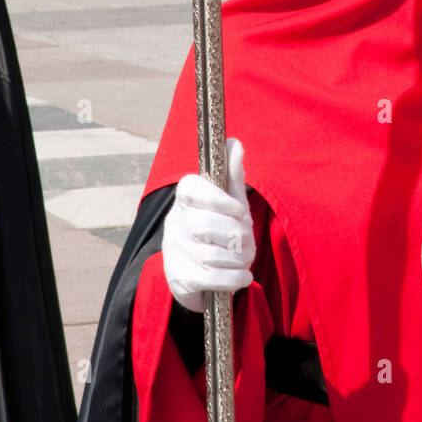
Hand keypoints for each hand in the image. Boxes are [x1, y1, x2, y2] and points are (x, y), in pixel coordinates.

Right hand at [162, 138, 254, 312]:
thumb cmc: (220, 230)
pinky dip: (233, 279)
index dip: (218, 198)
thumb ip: (232, 176)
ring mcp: (173, 251)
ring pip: (209, 253)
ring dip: (238, 258)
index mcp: (185, 198)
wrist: (202, 275)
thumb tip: (234, 142)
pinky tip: (243, 276)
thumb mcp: (230, 203)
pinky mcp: (179, 278)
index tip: (239, 210)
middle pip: (205, 225)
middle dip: (236, 234)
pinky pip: (209, 278)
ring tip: (246, 258)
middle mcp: (174, 222)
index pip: (191, 187)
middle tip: (248, 239)